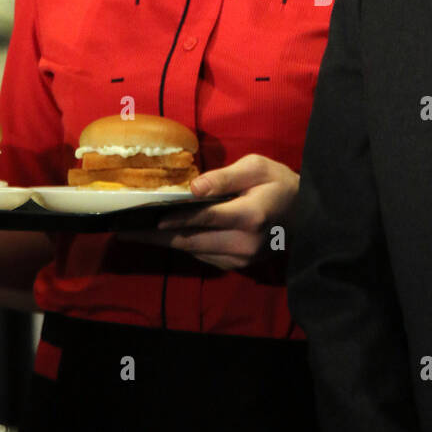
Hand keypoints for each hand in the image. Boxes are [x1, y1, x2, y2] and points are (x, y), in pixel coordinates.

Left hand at [136, 154, 298, 270]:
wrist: (307, 216)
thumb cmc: (280, 184)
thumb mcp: (256, 167)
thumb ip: (225, 177)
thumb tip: (193, 188)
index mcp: (249, 215)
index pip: (204, 218)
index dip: (174, 219)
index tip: (146, 220)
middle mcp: (243, 242)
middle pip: (191, 240)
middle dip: (155, 237)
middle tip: (124, 233)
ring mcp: (242, 257)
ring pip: (194, 251)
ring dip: (163, 244)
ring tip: (135, 236)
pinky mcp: (240, 264)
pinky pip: (204, 256)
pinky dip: (182, 246)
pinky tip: (162, 239)